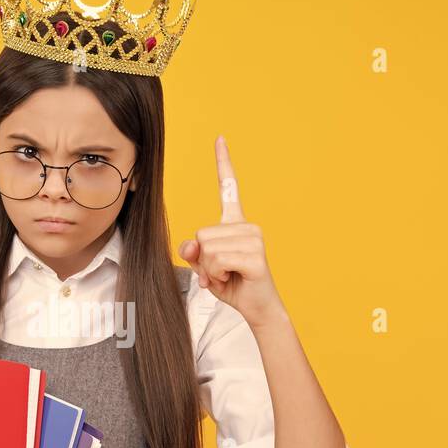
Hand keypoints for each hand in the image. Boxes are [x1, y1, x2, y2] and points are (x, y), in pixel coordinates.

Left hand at [179, 135, 286, 328]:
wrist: (257, 308)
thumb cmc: (233, 285)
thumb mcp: (205, 267)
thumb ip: (194, 252)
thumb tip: (190, 244)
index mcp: (235, 223)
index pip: (228, 188)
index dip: (223, 163)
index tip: (220, 138)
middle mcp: (247, 225)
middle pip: (201, 233)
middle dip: (202, 259)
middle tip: (220, 271)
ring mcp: (254, 238)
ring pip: (207, 248)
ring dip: (210, 270)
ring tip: (228, 275)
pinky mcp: (255, 255)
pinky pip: (217, 261)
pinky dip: (216, 275)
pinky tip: (232, 279)